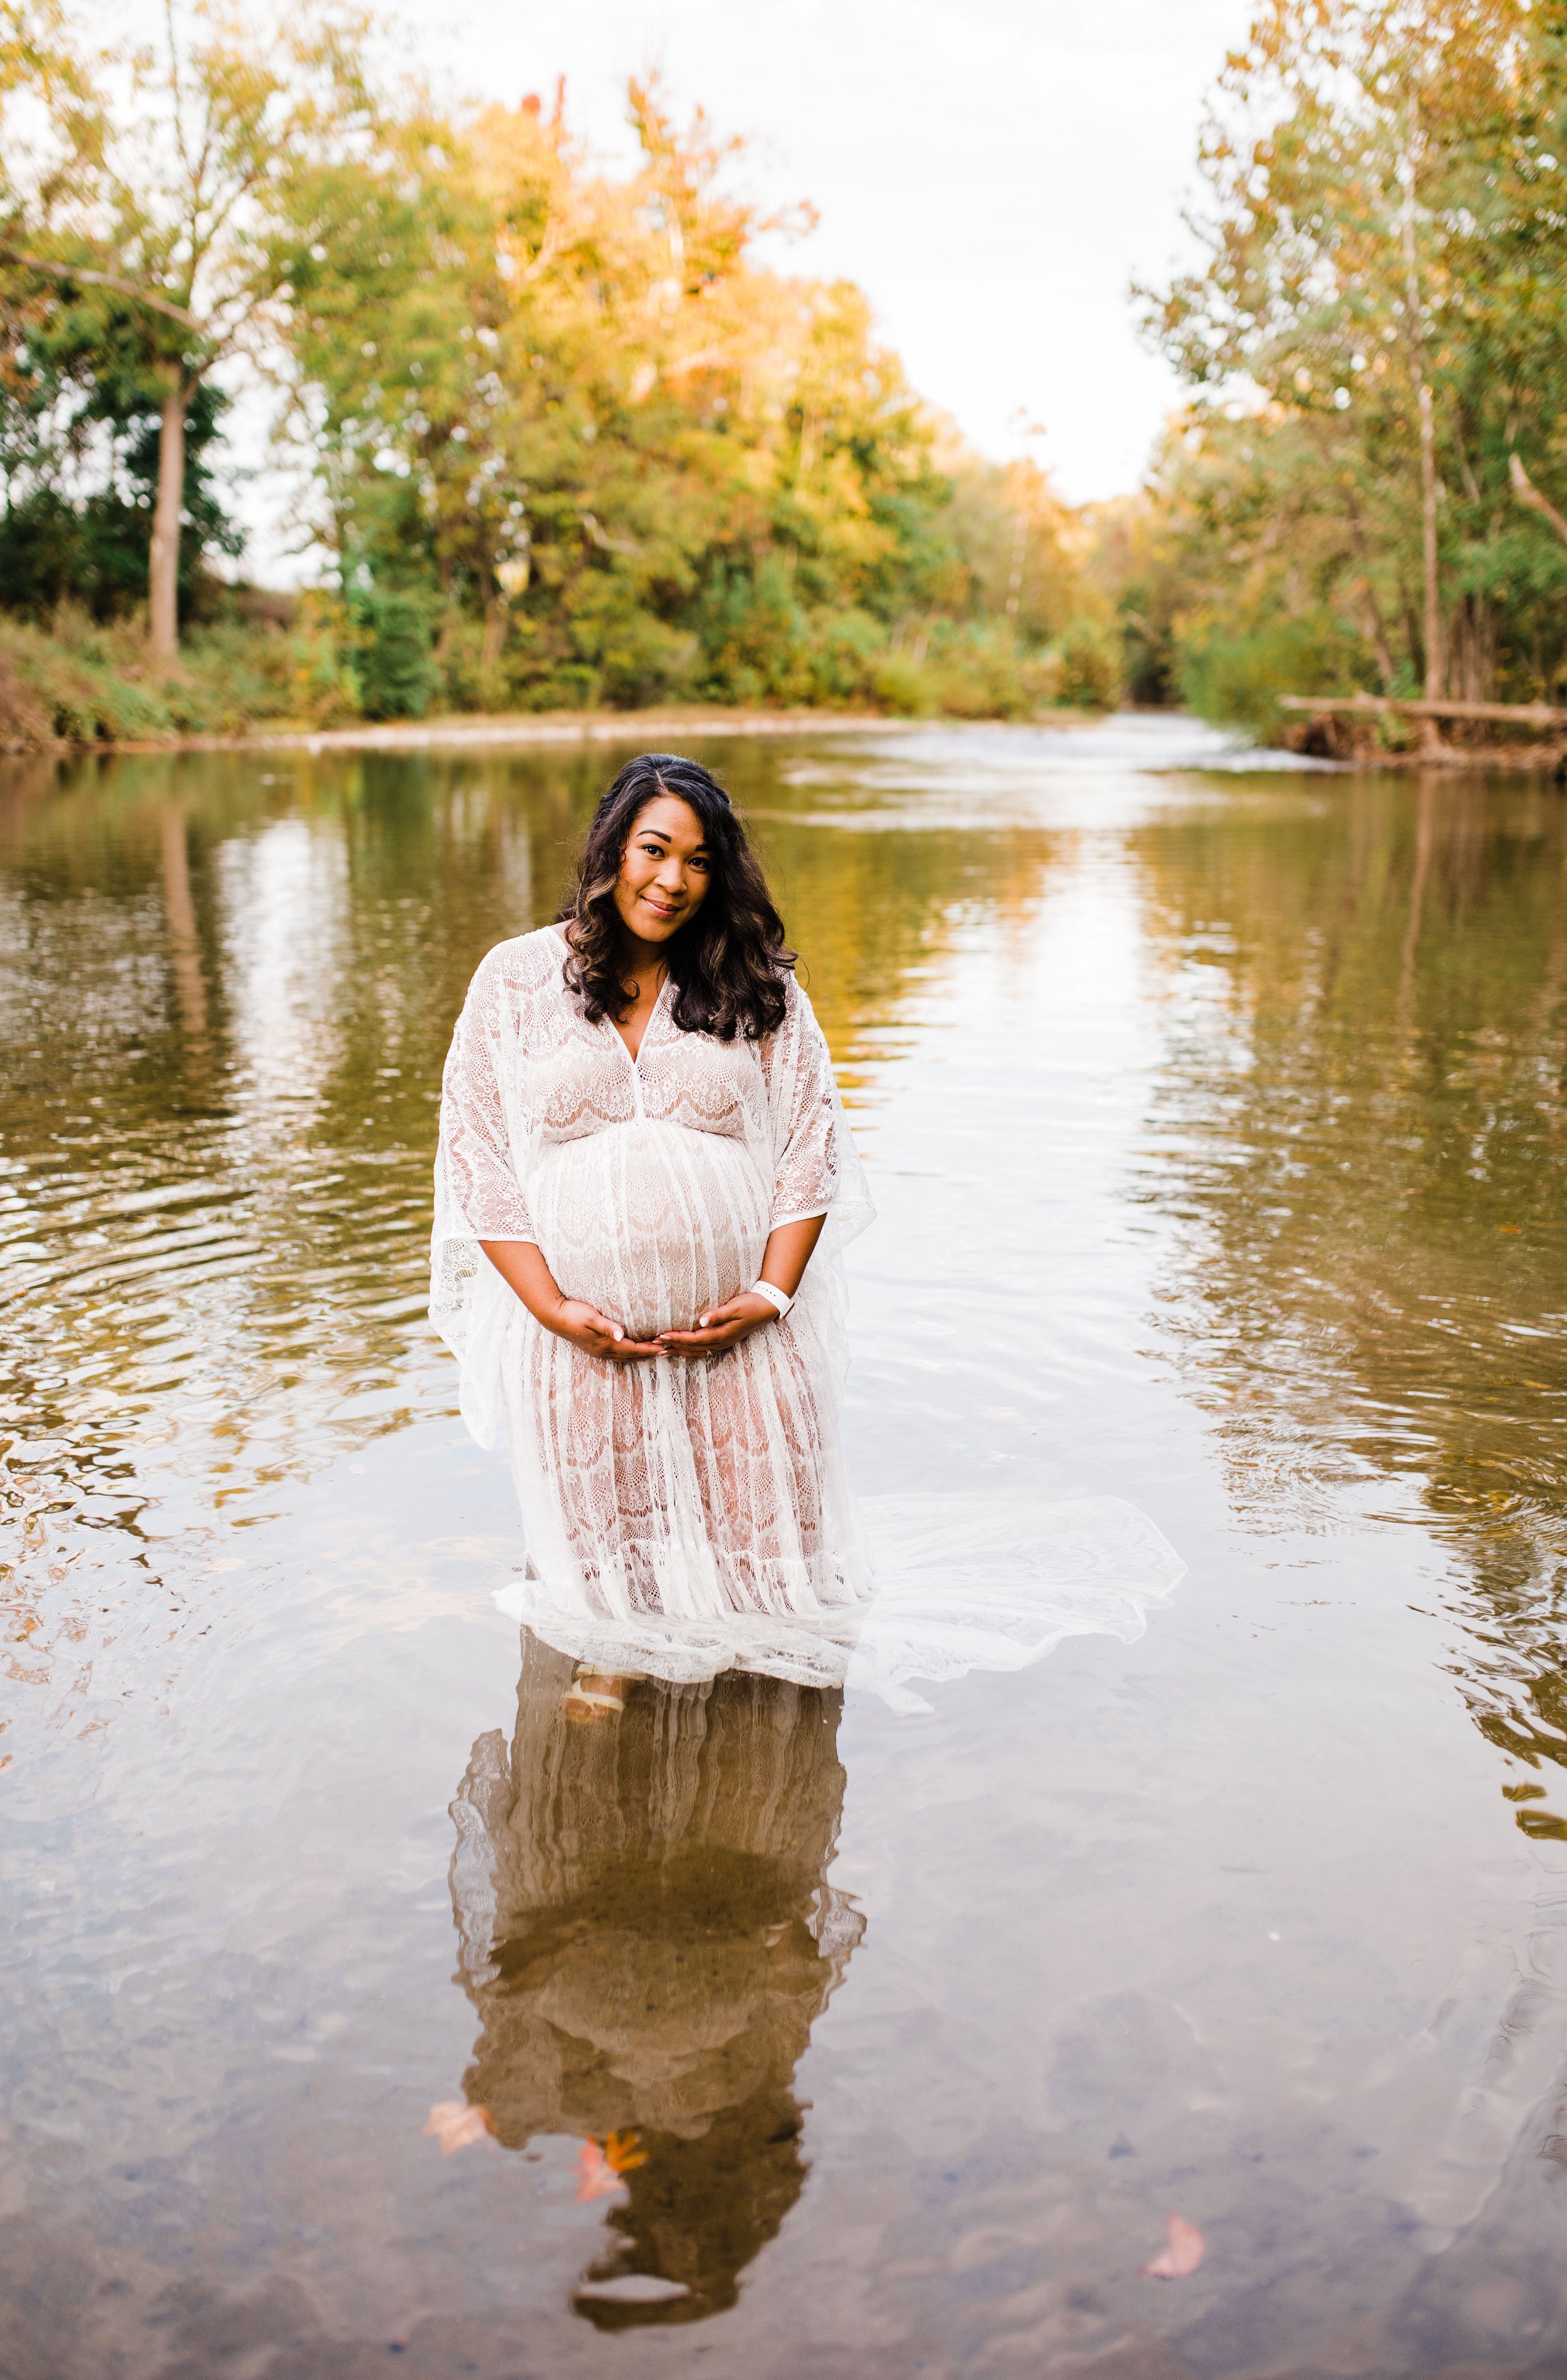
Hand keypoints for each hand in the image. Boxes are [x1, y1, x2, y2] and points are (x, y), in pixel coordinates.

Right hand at [547, 1298, 661, 1360]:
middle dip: (647, 1354)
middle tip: (664, 1351)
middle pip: (630, 1355)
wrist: (554, 1316)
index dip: (647, 1349)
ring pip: (623, 1357)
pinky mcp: (593, 1347)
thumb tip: (621, 1336)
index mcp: (604, 1344)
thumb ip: (607, 1327)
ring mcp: (597, 1351)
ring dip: (638, 1355)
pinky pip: (616, 1355)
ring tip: (651, 1352)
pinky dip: (628, 1353)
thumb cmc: (573, 1313)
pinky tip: (631, 1350)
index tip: (662, 1347)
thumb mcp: (591, 1317)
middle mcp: (602, 1351)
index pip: (631, 1349)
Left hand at [658, 1291, 778, 1356]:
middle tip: (653, 1344)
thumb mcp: (735, 1307)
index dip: (676, 1338)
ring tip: (661, 1351)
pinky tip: (680, 1350)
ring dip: (678, 1351)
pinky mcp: (722, 1340)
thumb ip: (718, 1315)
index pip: (693, 1339)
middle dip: (672, 1346)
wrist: (768, 1308)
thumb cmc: (751, 1305)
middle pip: (691, 1348)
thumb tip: (701, 1321)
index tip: (661, 1335)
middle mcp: (720, 1342)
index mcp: (721, 1335)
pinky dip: (688, 1350)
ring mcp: (721, 1343)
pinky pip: (701, 1350)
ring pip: (695, 1351)